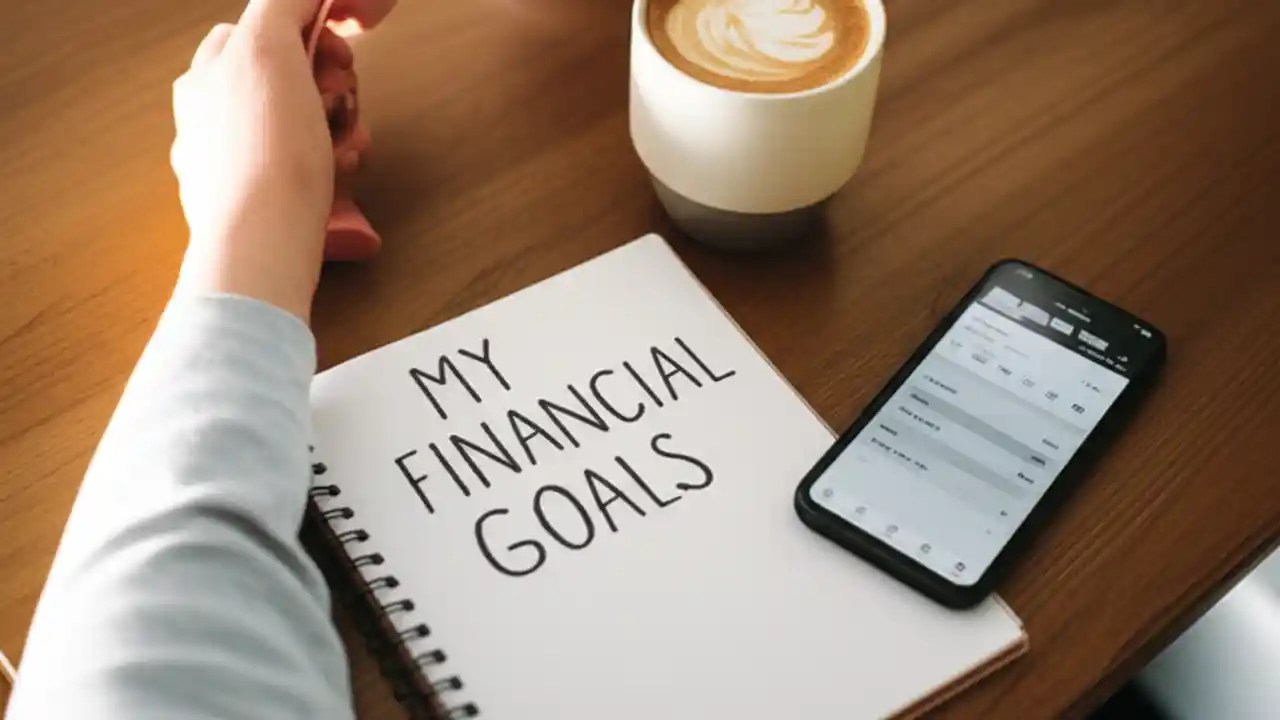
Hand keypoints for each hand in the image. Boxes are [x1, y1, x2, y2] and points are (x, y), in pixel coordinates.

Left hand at [171, 0, 395, 322]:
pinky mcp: (253, 209)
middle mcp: (208, 118)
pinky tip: (338, 182)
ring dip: (336, 129)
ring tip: (351, 150)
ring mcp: (229, 166)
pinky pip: (298, 174)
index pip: (261, 31)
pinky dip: (325, 170)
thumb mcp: (269, 47)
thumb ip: (283, 4)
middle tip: (347, 103)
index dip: (310, 35)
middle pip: (285, 81)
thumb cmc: (267, 153)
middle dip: (329, 87)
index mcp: (205, 76)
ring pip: (297, 128)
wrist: (263, 245)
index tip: (341, 56)